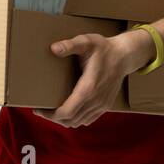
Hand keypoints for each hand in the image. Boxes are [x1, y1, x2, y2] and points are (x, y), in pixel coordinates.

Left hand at [34, 29, 154, 127]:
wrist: (125, 55)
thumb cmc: (104, 48)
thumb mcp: (86, 42)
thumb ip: (70, 45)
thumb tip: (54, 48)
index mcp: (88, 88)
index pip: (67, 112)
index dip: (50, 115)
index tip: (39, 109)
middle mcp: (96, 100)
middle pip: (70, 120)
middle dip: (54, 118)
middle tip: (42, 110)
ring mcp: (102, 105)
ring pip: (79, 122)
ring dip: (64, 120)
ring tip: (52, 111)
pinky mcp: (105, 106)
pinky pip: (88, 119)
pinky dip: (76, 119)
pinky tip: (68, 111)